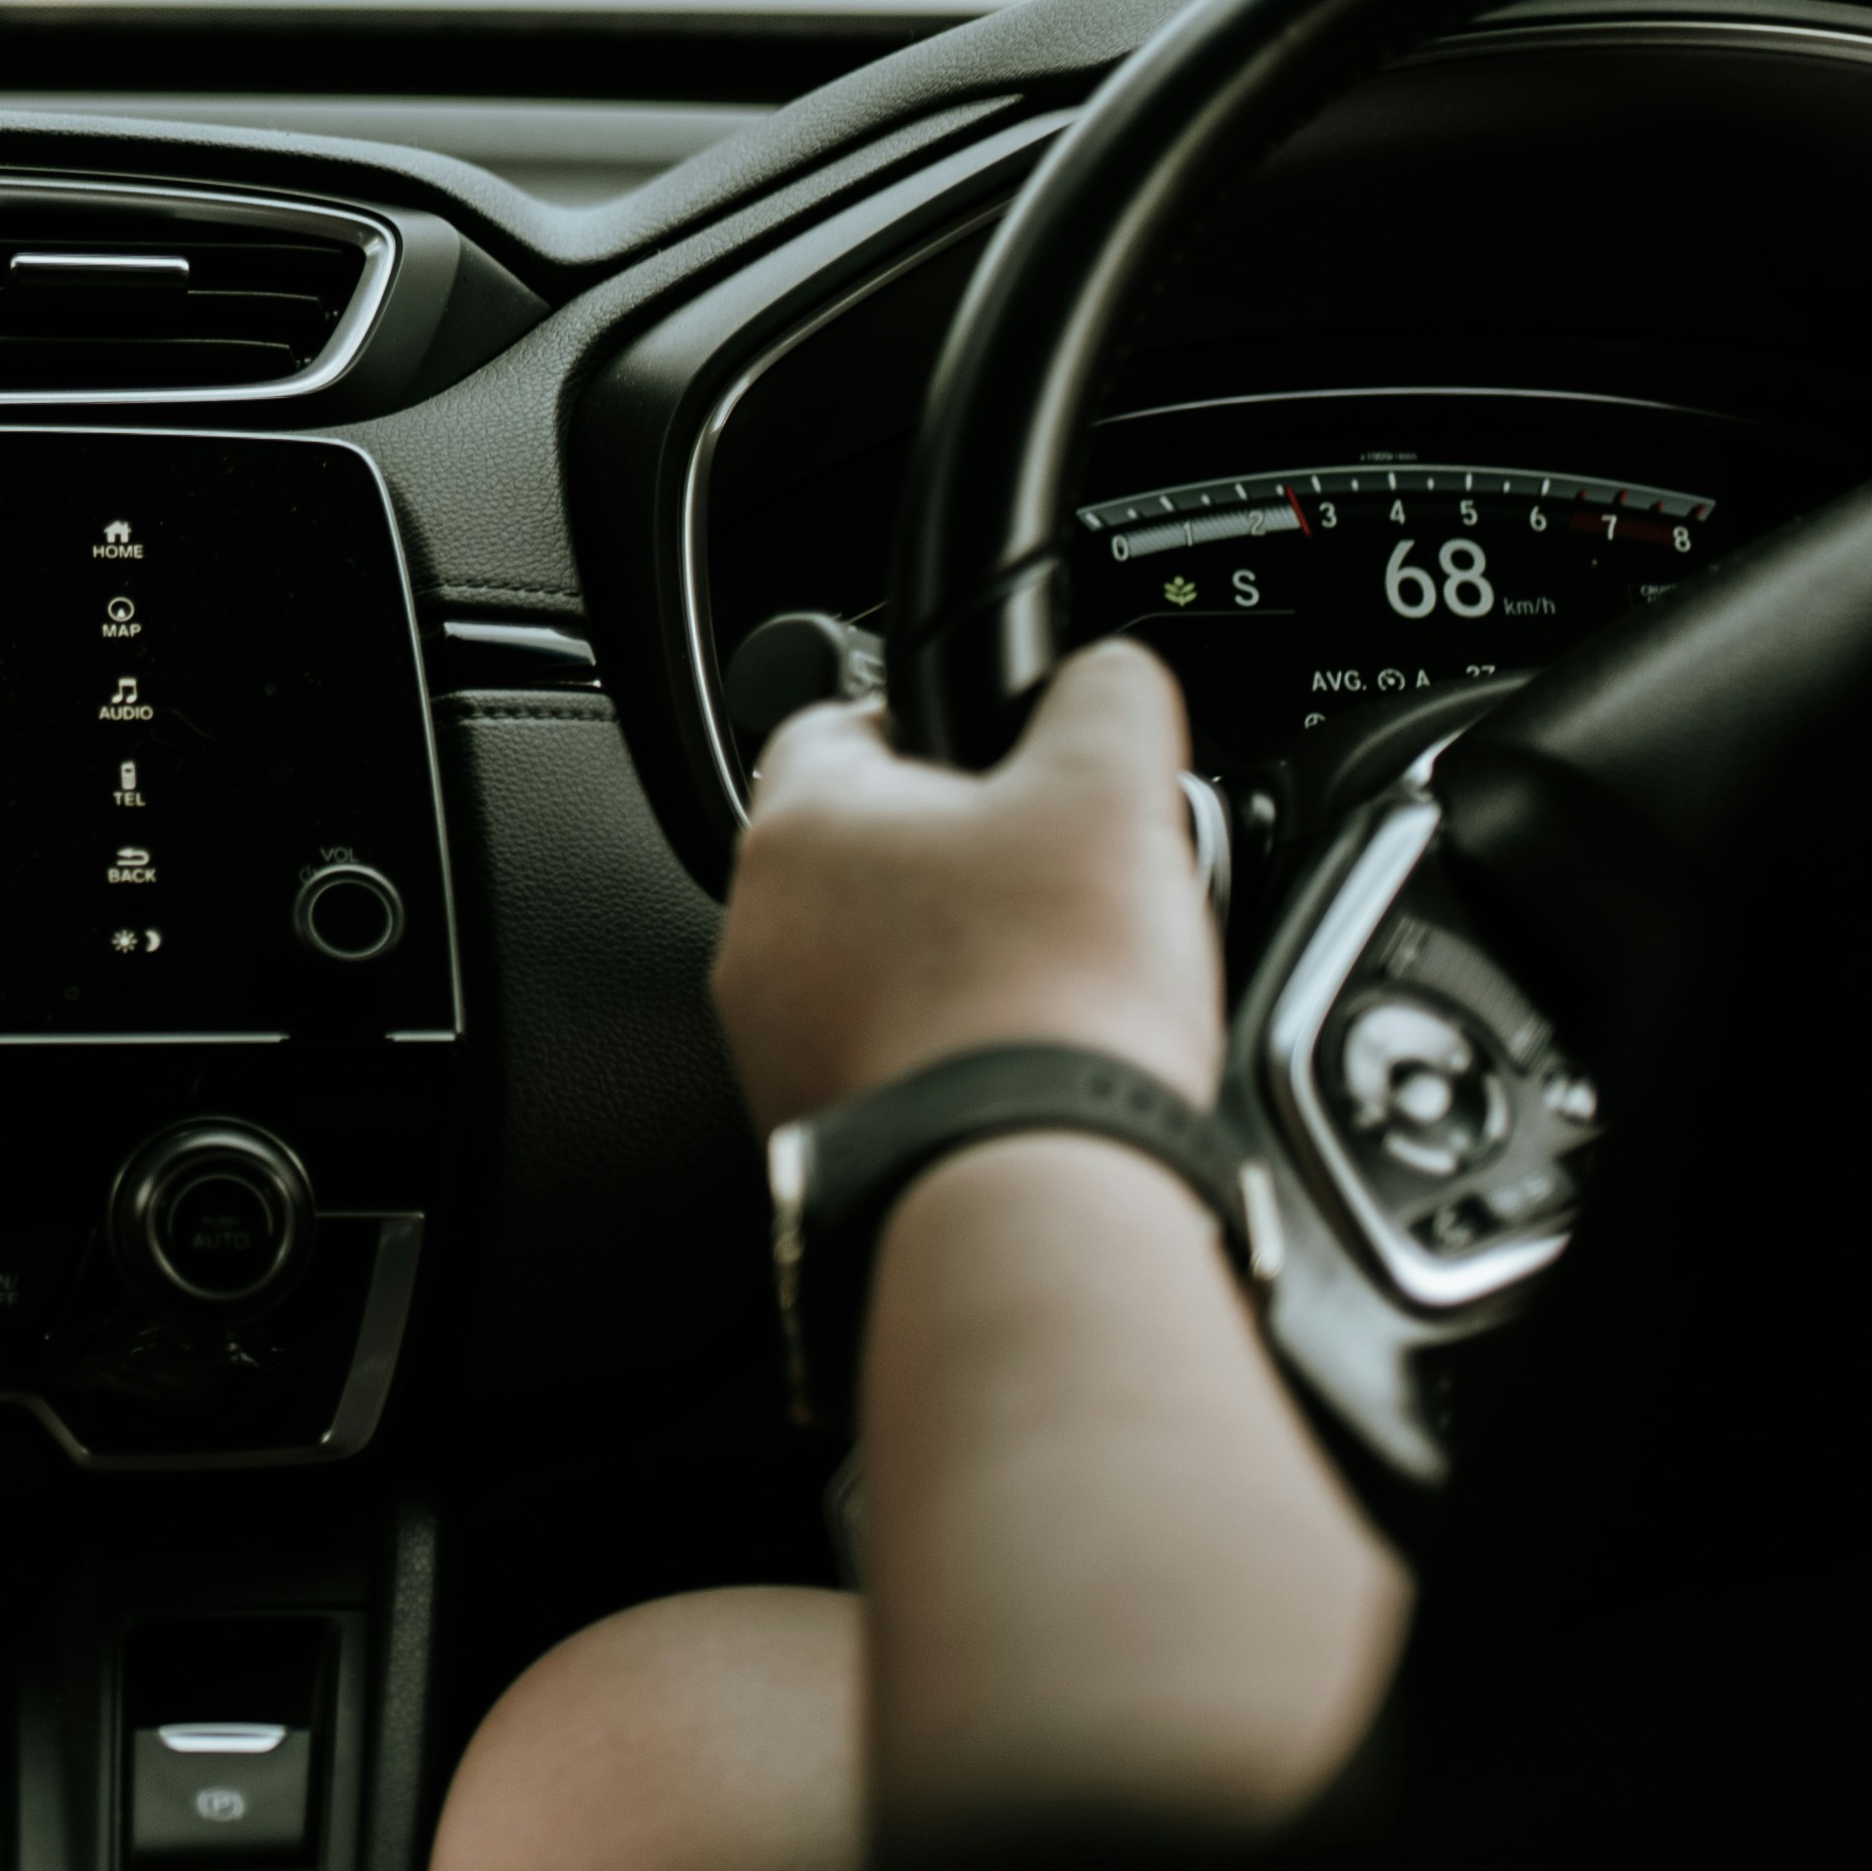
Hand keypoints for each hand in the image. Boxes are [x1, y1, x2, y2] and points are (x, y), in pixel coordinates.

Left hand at [712, 638, 1213, 1134]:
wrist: (1025, 1198)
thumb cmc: (1047, 1001)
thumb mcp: (1111, 789)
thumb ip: (1108, 695)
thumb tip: (1111, 672)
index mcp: (803, 822)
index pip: (841, 719)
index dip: (932, 723)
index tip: (999, 753)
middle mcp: (760, 932)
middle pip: (863, 855)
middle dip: (956, 862)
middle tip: (1053, 882)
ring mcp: (777, 1044)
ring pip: (869, 967)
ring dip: (948, 966)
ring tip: (1051, 984)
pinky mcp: (814, 1133)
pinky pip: (882, 1063)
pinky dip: (945, 1058)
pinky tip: (1020, 1068)